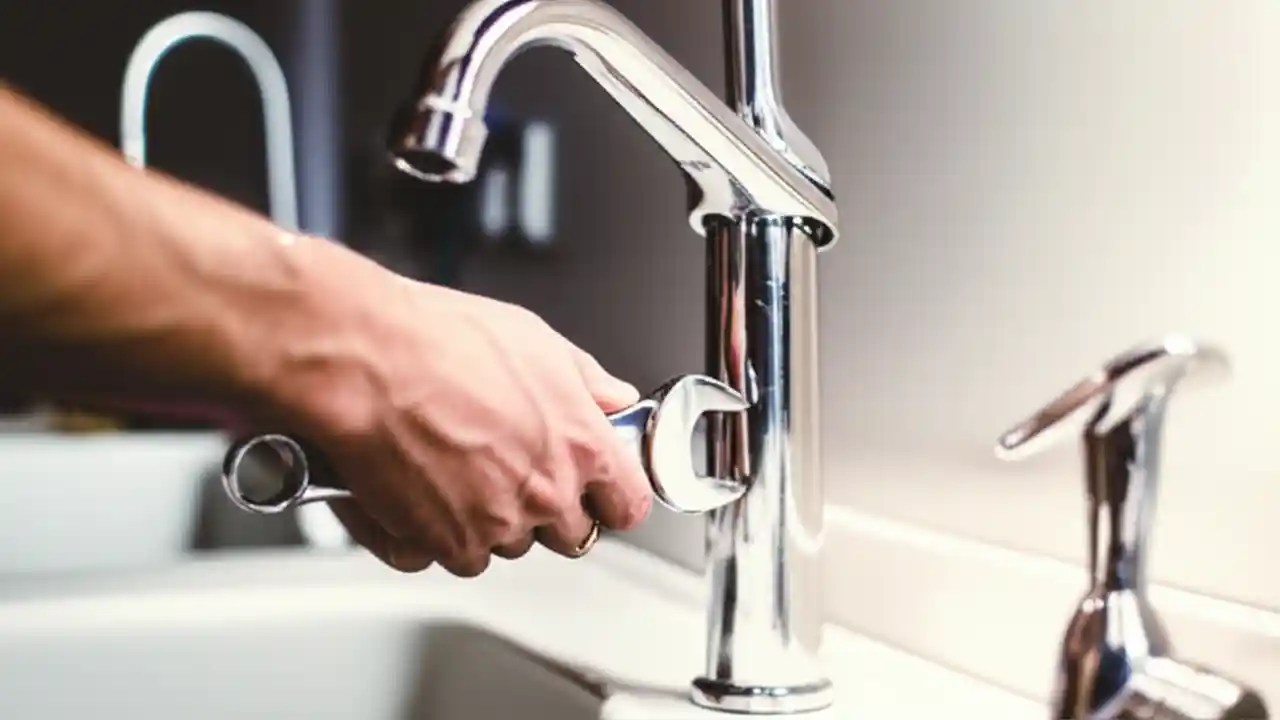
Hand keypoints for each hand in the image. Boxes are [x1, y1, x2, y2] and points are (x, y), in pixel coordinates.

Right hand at [258, 240, 651, 575]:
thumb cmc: (441, 341)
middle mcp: (542, 494)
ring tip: (456, 469)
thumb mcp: (537, 341)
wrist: (365, 360)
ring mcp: (491, 526)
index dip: (612, 497)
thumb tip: (614, 400)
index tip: (601, 492)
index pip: (627, 504)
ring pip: (506, 545)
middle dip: (550, 510)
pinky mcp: (437, 544)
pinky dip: (433, 533)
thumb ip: (588, 382)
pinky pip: (447, 556)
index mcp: (579, 446)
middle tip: (515, 471)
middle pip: (570, 535)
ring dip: (490, 520)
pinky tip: (418, 490)